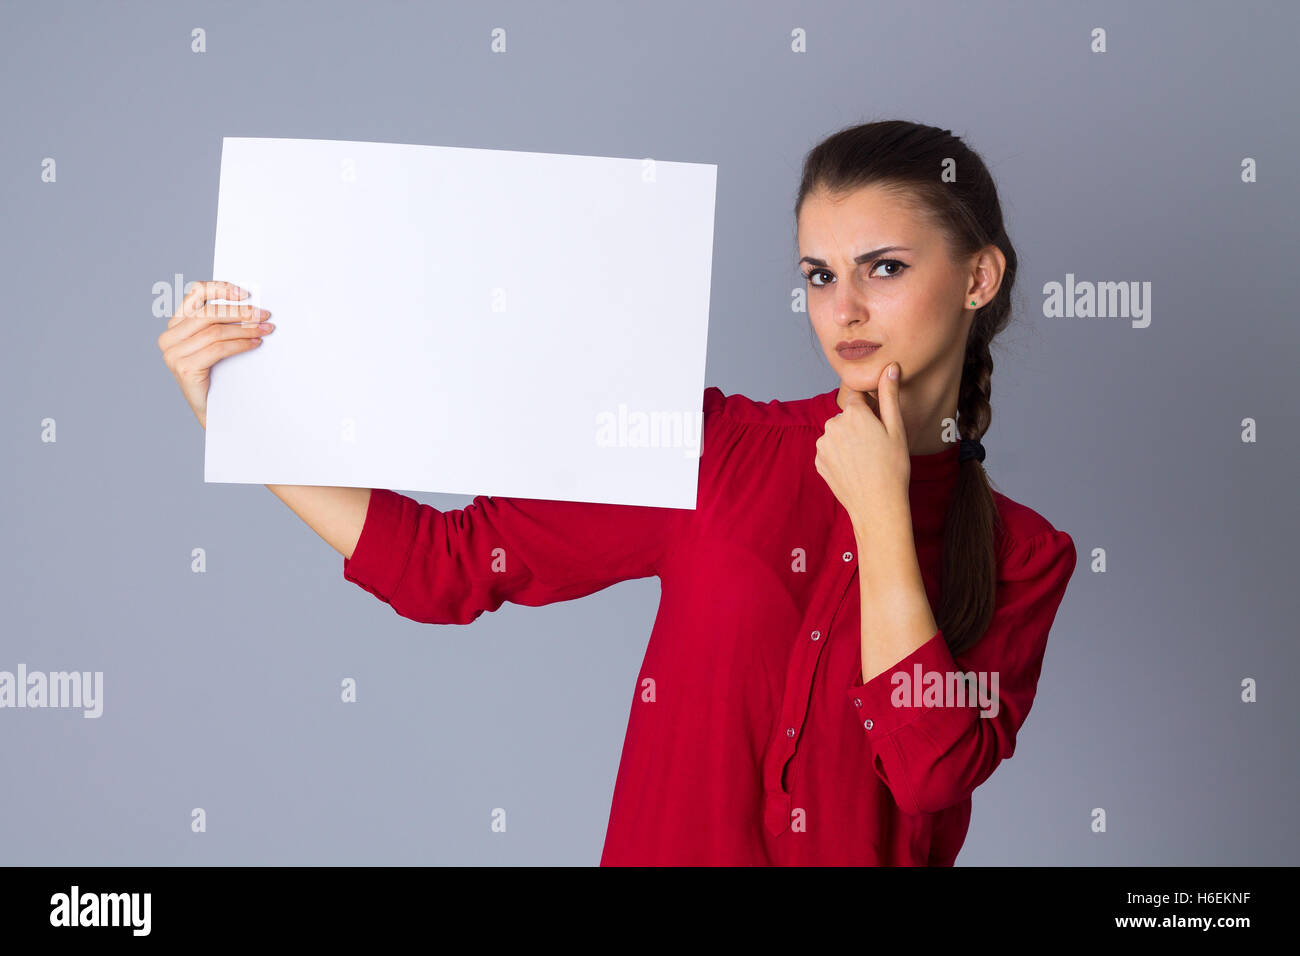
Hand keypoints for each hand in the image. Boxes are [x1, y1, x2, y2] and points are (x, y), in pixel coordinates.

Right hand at [157, 280, 272, 429]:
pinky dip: (240, 344)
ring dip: (245, 329)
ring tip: (265, 329)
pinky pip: (218, 349)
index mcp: (176, 326)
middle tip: (264, 314)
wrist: (214, 412)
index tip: (245, 293)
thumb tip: (250, 306)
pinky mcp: (184, 368)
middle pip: (208, 313)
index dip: (220, 288)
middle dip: (240, 312)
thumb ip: (221, 324)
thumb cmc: (219, 376)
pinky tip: (255, 344)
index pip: (195, 294)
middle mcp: (169, 337)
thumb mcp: (216, 344)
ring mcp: (173, 354)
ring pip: (214, 331)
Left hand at [814, 362, 910, 521]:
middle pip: (847, 416)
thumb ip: (889, 395)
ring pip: (837, 434)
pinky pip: (830, 451)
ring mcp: (822, 445)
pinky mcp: (818, 462)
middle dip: (859, 425)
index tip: (879, 424)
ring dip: (848, 441)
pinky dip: (840, 456)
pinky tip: (854, 469)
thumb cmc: (893, 467)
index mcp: (852, 413)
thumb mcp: (896, 428)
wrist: (877, 506)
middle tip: (876, 446)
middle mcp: (832, 425)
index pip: (857, 397)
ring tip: (866, 460)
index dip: (870, 408)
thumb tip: (890, 366)